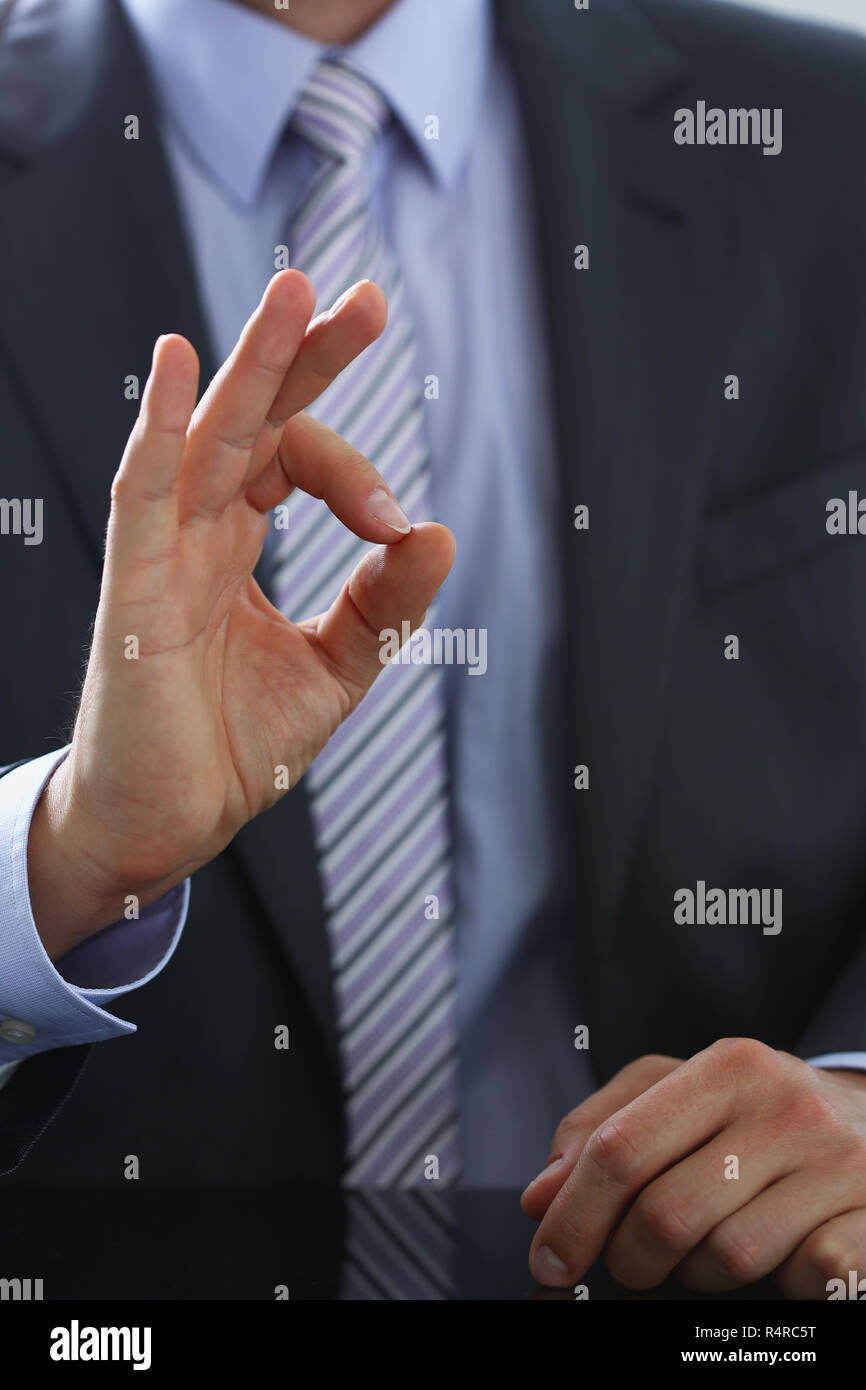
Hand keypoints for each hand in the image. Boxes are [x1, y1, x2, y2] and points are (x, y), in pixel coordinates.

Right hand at [29, 270, 453, 958]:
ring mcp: (160, 555)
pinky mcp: (133, 594)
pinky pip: (139, 499)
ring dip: (248, 364)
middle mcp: (196, 531)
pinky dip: (154, 433)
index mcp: (235, 540)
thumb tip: (441, 531)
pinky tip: (172, 367)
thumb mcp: (335, 667)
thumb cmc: (233, 745)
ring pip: (204, 437)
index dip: (352, 472)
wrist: (171, 826)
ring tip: (294, 293)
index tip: (395, 525)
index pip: (291, 457)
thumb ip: (382, 603)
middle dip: (302, 355)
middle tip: (358, 295)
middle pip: (250, 418)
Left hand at [521, 1039, 865, 1297]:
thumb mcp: (680, 1090)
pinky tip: (781, 1253)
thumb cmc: (759, 1110)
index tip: (549, 1257)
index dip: (573, 1213)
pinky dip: (779, 1284)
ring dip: (700, 1272)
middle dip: (630, 1256)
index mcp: (729, 1065)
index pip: (621, 1148)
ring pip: (726, 1258)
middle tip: (633, 1260)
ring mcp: (837, 1165)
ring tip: (714, 1242)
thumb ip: (601, 1128)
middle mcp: (786, 1107)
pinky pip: (799, 1279)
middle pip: (665, 1214)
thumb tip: (542, 1195)